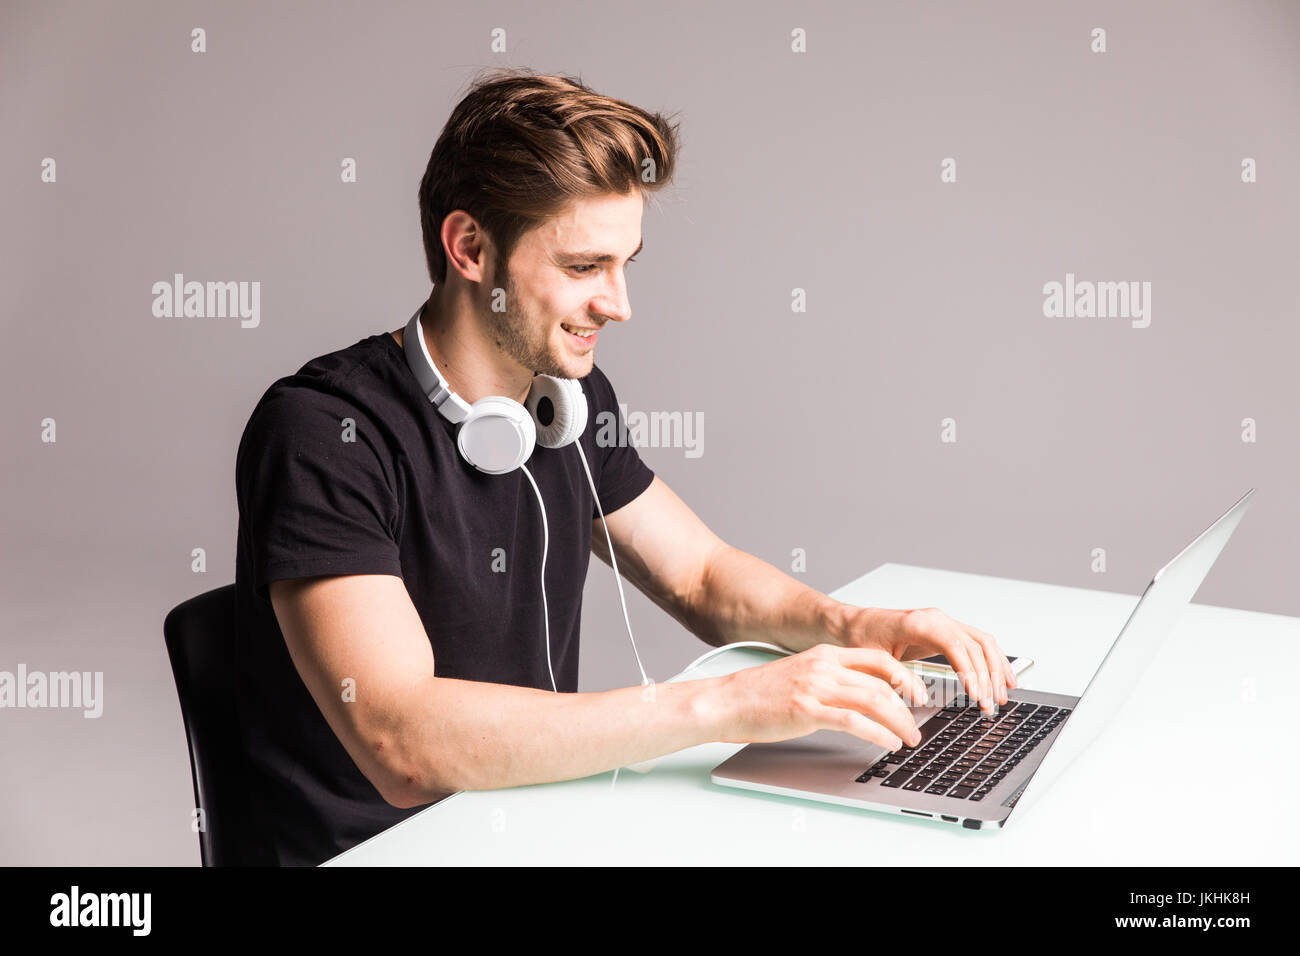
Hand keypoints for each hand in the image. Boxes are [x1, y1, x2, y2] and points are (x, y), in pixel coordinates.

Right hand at [716, 643, 930, 750]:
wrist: (727, 701)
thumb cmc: (759, 694)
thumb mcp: (800, 675)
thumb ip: (829, 679)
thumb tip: (860, 695)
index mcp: (824, 654)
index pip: (877, 659)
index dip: (905, 676)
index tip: (919, 693)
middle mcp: (823, 666)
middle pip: (881, 682)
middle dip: (907, 707)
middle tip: (917, 724)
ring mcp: (815, 687)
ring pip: (873, 700)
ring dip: (898, 722)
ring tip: (908, 738)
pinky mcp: (807, 710)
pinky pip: (853, 720)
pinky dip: (877, 733)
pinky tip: (887, 742)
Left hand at [838, 605, 1016, 712]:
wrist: (854, 623)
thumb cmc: (861, 638)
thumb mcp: (874, 660)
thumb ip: (897, 677)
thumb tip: (921, 697)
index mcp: (919, 623)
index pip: (955, 646)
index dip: (970, 672)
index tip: (977, 695)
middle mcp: (936, 618)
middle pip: (975, 646)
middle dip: (987, 678)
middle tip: (991, 705)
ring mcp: (943, 621)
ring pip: (982, 642)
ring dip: (996, 669)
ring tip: (1002, 695)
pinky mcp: (946, 629)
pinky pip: (978, 641)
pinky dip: (993, 659)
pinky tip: (1001, 676)